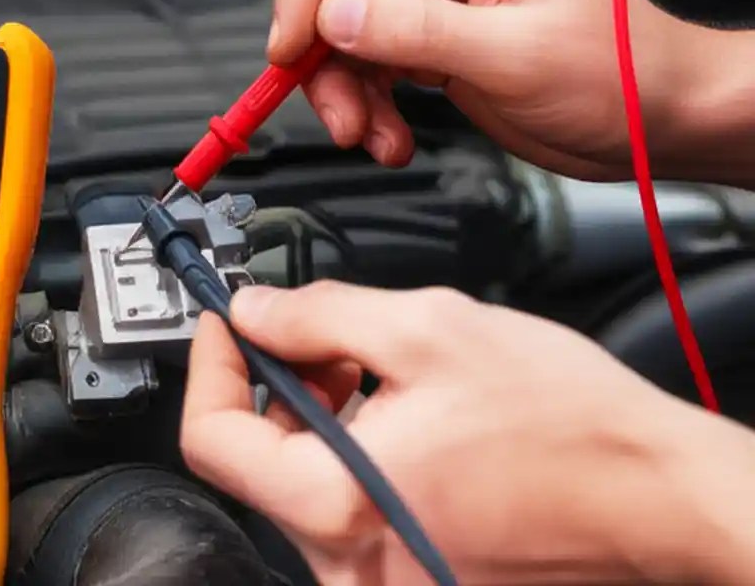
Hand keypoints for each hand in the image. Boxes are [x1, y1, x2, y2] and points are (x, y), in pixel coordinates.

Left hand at [181, 282, 754, 583]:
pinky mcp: (412, 577)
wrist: (658, 492)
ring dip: (316, 416)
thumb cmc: (567, 427)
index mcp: (337, 503)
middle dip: (275, 385)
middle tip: (318, 338)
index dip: (211, 366)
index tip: (227, 324)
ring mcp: (381, 579)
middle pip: (258, 460)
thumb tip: (255, 310)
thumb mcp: (427, 329)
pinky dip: (352, 455)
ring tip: (373, 370)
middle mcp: (349, 562)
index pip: (210, 438)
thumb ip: (318, 315)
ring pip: (303, 483)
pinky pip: (348, 511)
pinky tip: (399, 415)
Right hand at [271, 0, 715, 180]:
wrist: (658, 122)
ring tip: (371, 137)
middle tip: (330, 108)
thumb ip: (416, 31)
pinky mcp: (433, 40)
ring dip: (345, 93)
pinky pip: (370, 67)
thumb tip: (335, 16)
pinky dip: (369, 109)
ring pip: (345, 34)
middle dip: (324, 53)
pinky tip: (391, 139)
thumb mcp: (511, 53)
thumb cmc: (620, 72)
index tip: (291, 45)